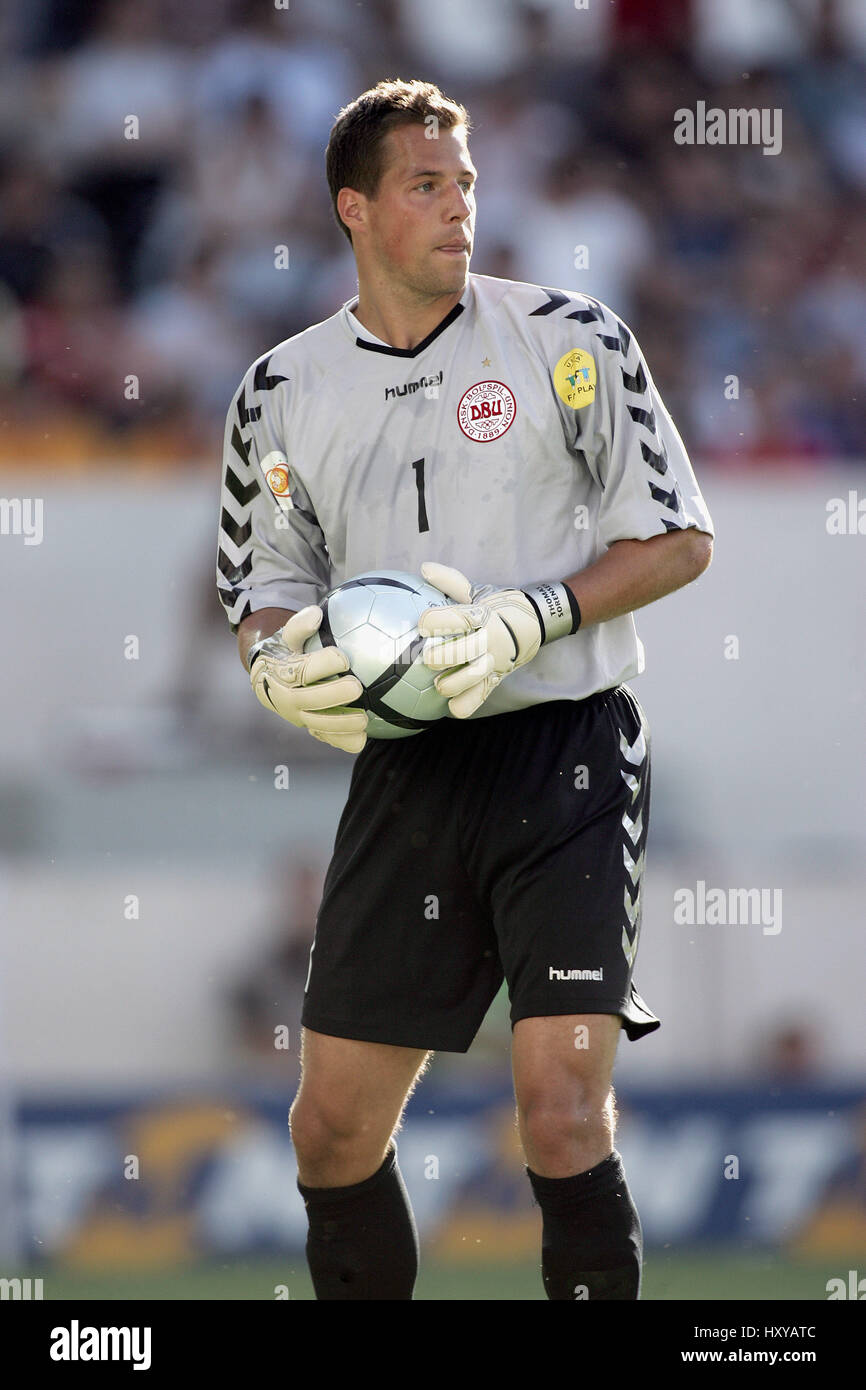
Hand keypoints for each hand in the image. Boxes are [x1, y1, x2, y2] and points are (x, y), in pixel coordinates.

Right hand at [248, 606, 367, 751]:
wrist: (268, 679)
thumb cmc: (286, 651)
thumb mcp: (287, 635)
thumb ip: (300, 624)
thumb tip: (316, 614)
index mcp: (284, 673)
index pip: (304, 670)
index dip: (324, 664)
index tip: (343, 658)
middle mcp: (288, 698)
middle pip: (309, 699)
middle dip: (333, 695)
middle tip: (356, 688)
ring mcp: (298, 716)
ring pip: (317, 724)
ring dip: (341, 724)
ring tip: (363, 720)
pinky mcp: (309, 728)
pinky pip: (325, 738)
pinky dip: (342, 741)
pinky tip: (363, 739)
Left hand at [417, 562, 545, 717]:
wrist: (536, 622)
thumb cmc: (497, 606)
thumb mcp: (477, 590)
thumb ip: (450, 581)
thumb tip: (424, 568)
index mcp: (482, 615)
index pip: (459, 617)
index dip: (437, 621)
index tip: (421, 624)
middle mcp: (489, 638)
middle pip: (465, 650)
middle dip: (443, 657)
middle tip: (426, 659)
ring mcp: (495, 661)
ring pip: (474, 677)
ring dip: (454, 684)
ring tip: (439, 685)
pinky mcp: (497, 678)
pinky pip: (481, 696)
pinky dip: (466, 704)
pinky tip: (450, 705)